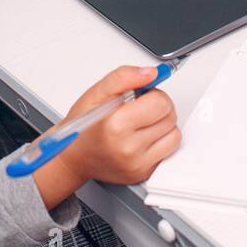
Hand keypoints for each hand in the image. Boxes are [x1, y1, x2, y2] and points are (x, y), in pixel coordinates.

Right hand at [48, 66, 179, 185]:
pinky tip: (142, 138)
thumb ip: (124, 77)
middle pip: (170, 117)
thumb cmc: (82, 126)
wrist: (72, 156)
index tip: (141, 96)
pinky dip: (161, 142)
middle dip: (158, 108)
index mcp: (116, 126)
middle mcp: (128, 149)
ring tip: (141, 124)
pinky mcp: (143, 173)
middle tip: (138, 110)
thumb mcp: (96, 93)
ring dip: (162, 125)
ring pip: (174, 135)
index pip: (160, 102)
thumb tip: (151, 73)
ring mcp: (137, 165)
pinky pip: (169, 151)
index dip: (152, 94)